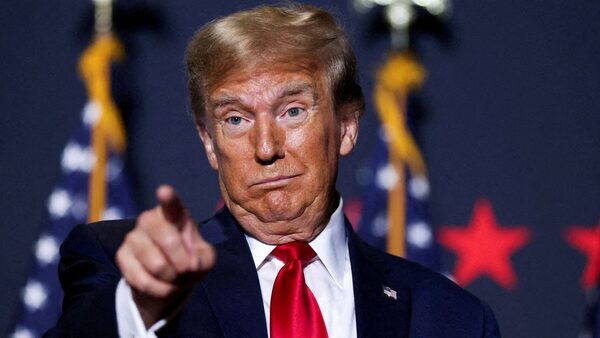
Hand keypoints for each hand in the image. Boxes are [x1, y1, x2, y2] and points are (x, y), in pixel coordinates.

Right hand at [115, 185, 215, 327]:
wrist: (167, 280)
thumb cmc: (189, 260)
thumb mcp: (205, 259)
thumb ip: (204, 257)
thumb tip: (191, 263)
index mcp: (173, 214)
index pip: (171, 204)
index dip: (168, 198)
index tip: (164, 191)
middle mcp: (150, 219)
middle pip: (168, 240)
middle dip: (183, 263)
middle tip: (186, 269)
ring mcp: (133, 236)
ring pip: (157, 264)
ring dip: (172, 278)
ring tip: (174, 277)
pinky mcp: (122, 256)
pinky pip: (143, 280)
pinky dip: (159, 289)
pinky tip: (163, 286)